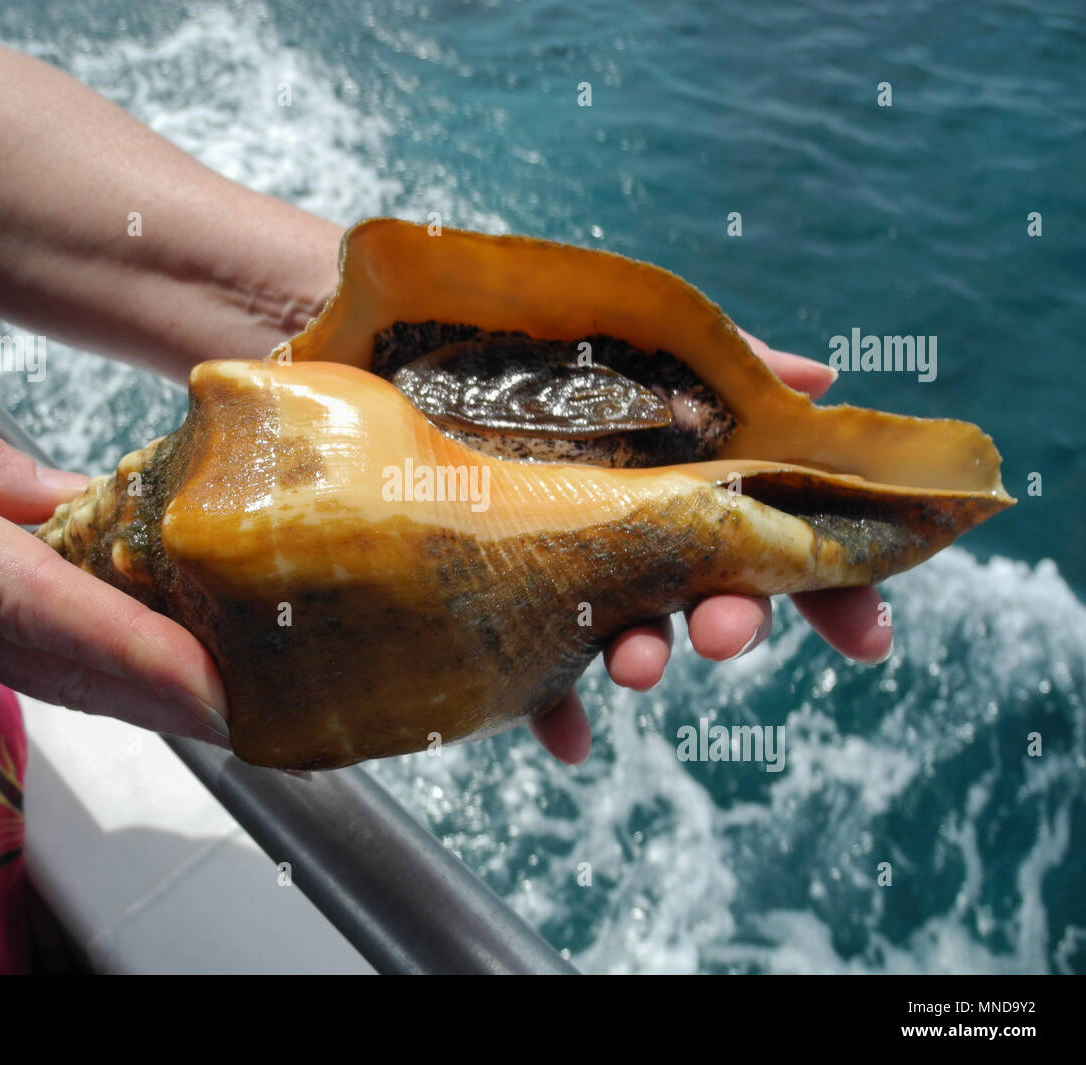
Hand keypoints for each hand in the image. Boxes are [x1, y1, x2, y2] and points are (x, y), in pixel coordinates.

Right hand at [0, 391, 227, 744]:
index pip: (45, 607)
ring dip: (167, 701)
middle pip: (84, 667)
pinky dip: (128, 681)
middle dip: (179, 698)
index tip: (207, 682)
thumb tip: (73, 498)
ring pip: (80, 681)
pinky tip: (184, 678)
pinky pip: (60, 670)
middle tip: (270, 711)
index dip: (132, 648)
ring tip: (253, 700)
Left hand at [529, 329, 893, 764]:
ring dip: (645, 655)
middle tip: (726, 632)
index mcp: (686, 478)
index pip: (776, 538)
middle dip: (731, 620)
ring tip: (637, 664)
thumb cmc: (544, 357)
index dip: (830, 590)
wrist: (426, 357)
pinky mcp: (502, 596)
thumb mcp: (639, 348)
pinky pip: (529, 668)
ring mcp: (575, 566)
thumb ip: (725, 366)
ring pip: (628, 629)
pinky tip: (570, 740)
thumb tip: (824, 377)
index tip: (867, 641)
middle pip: (707, 591)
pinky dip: (553, 709)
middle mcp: (640, 529)